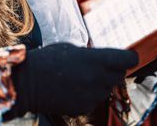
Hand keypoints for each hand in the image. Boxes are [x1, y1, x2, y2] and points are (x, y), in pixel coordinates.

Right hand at [8, 43, 137, 116]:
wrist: (27, 83)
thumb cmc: (48, 60)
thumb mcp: (72, 48)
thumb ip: (92, 55)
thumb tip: (105, 60)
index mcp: (96, 59)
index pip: (129, 60)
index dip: (129, 58)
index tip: (126, 57)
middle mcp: (97, 78)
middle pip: (119, 75)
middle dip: (112, 70)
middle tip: (96, 67)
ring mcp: (91, 96)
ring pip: (107, 89)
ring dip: (100, 84)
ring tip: (79, 78)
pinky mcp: (84, 108)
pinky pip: (94, 101)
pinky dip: (88, 96)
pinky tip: (72, 90)